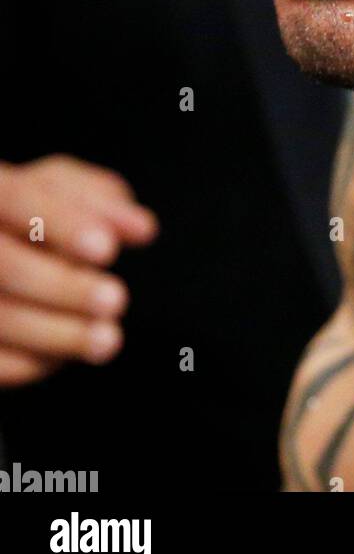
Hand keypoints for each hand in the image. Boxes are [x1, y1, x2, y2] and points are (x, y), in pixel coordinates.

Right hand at [0, 154, 157, 385]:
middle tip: (116, 299)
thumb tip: (141, 228)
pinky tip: (66, 353)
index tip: (107, 248)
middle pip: (5, 264)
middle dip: (64, 287)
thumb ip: (102, 203)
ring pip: (0, 315)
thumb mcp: (64, 192)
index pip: (19, 198)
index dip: (62, 224)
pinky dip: (32, 361)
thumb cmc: (33, 212)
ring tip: (107, 338)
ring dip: (58, 333)